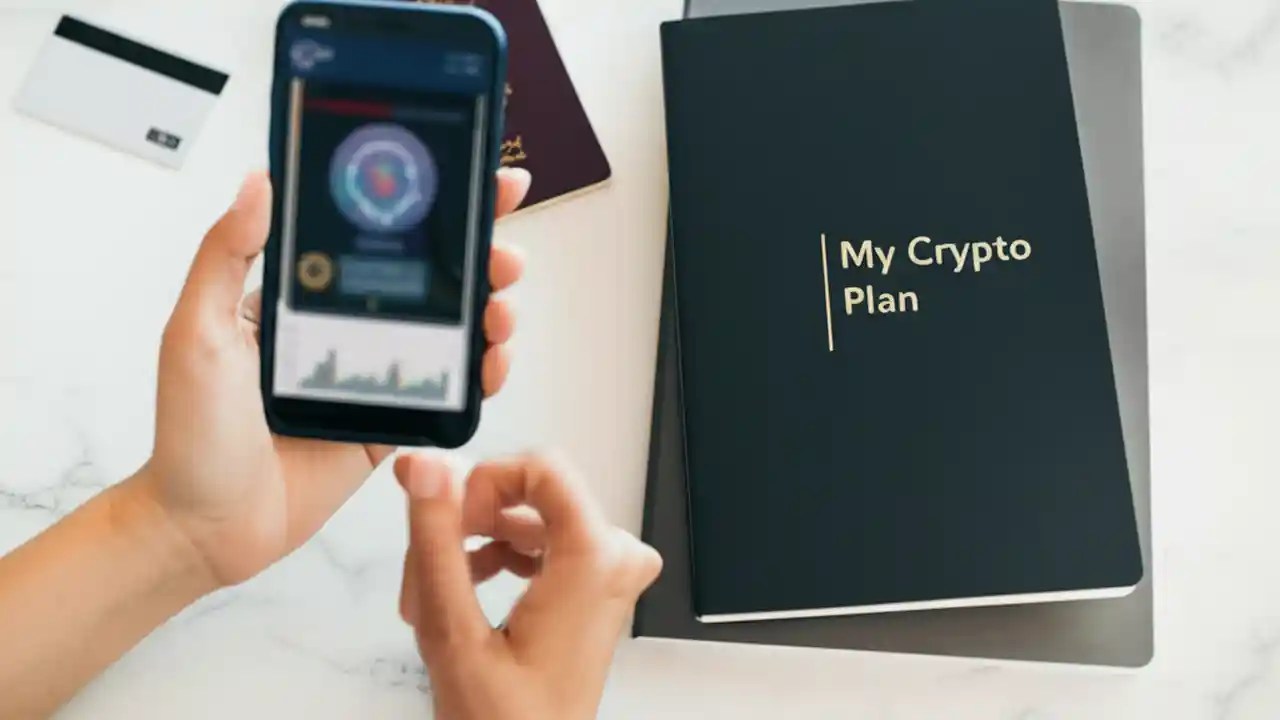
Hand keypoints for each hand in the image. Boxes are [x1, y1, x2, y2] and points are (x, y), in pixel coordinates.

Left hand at [137, 168, 530, 586]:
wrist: (207, 527)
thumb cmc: (190, 433)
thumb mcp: (195, 331)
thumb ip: (224, 255)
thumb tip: (260, 182)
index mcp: (301, 298)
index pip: (372, 236)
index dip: (424, 206)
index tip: (471, 180)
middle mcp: (342, 330)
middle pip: (425, 280)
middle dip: (476, 259)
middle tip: (504, 253)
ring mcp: (370, 376)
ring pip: (447, 333)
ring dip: (486, 314)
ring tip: (502, 309)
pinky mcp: (389, 425)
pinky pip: (444, 392)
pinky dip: (479, 374)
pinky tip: (494, 361)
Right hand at [394, 453, 662, 719]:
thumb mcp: (452, 632)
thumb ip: (436, 543)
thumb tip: (425, 468)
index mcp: (595, 561)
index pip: (543, 466)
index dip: (485, 480)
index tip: (447, 516)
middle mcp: (616, 559)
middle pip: (530, 495)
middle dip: (468, 525)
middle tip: (426, 574)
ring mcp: (610, 573)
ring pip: (529, 518)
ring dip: (474, 546)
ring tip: (431, 596)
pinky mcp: (595, 586)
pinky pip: (544, 541)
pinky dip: (498, 558)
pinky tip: (465, 590)